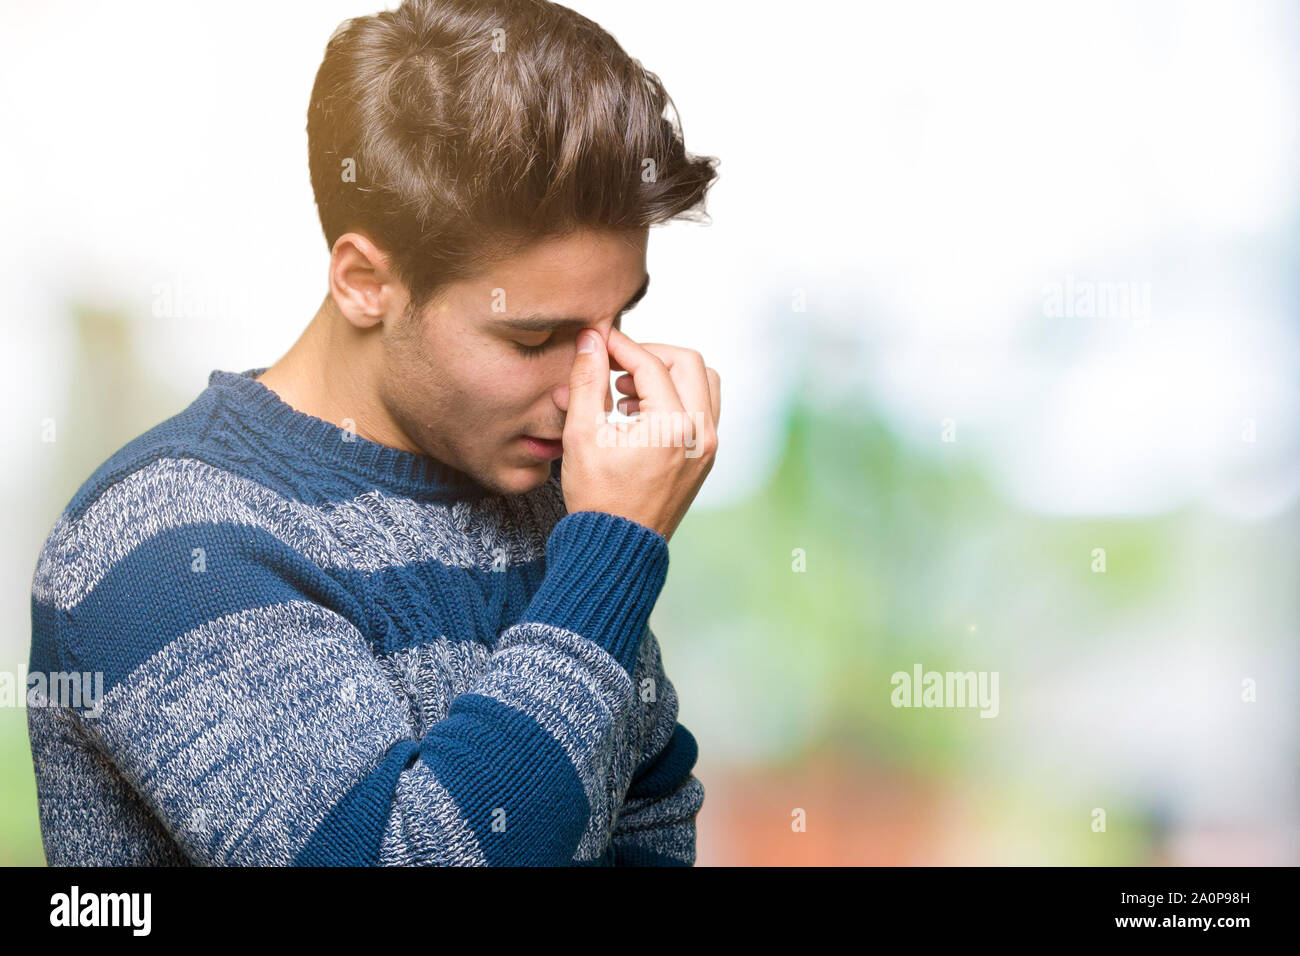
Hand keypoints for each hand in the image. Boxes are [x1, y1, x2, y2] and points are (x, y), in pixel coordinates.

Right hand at [560, 326, 719, 540]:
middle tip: (617, 364)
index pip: (650, 363)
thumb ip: (587, 380)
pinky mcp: (705, 458)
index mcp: (674, 427)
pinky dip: (676, 399)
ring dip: (668, 375)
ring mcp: (708, 447)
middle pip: (688, 362)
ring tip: (626, 392)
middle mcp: (701, 434)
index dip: (621, 346)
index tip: (598, 342)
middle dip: (651, 354)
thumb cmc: (598, 499)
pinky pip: (702, 410)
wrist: (618, 549)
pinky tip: (638, 413)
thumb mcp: (583, 434)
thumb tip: (591, 340)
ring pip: (703, 383)